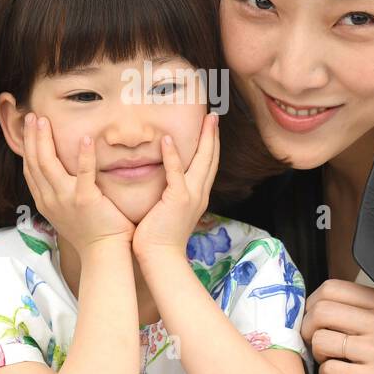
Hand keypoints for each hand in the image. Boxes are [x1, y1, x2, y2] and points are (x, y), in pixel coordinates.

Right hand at [22, 112, 134, 251]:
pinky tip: (86, 138)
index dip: (28, 146)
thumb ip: (60, 193)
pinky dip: (84, 155)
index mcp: (45, 201)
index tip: (29, 126)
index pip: (30, 169)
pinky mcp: (85, 200)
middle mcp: (50, 199)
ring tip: (46, 120)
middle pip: (34, 162)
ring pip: (48, 164)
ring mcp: (65, 199)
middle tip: (32, 115)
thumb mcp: (66, 212)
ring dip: (45, 140)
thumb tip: (60, 177)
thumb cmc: (90, 232)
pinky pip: (83, 173)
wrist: (103, 254)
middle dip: (32, 137)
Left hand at [133, 112, 218, 258]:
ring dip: (205, 138)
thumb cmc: (159, 238)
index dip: (211, 146)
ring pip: (203, 161)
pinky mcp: (177, 200)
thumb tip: (165, 185)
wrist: (161, 258)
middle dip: (213, 136)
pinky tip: (167, 139)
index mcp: (198, 197)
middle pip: (212, 159)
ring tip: (206, 118)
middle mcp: (199, 194)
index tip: (210, 128)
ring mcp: (191, 196)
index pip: (208, 166)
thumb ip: (172, 196)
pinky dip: (172, 155)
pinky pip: (176, 172)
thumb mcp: (171, 212)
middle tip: (214, 115)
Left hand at [301, 279, 373, 373]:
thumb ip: (358, 311)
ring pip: (321, 340)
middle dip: (307, 329)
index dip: (312, 303)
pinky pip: (330, 370)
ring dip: (317, 353)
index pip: (333, 288)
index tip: (311, 316)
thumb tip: (313, 305)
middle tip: (312, 340)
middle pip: (321, 311)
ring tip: (329, 358)